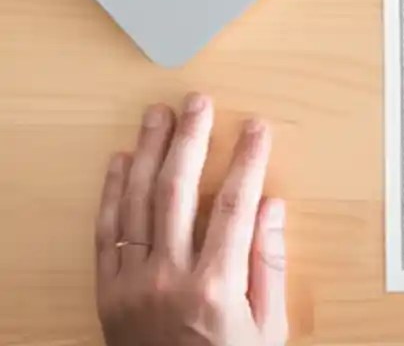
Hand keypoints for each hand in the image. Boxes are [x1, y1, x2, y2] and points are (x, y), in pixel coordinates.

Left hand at [96, 94, 287, 345]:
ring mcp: (132, 283)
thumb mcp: (268, 327)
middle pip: (178, 191)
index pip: (235, 204)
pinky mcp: (108, 292)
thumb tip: (271, 207)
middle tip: (198, 104)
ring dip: (149, 153)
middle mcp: (168, 278)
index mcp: (216, 286)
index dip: (247, 160)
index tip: (255, 128)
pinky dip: (113, 192)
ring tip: (159, 117)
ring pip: (138, 202)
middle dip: (191, 140)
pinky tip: (122, 161)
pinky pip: (107, 231)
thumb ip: (269, 265)